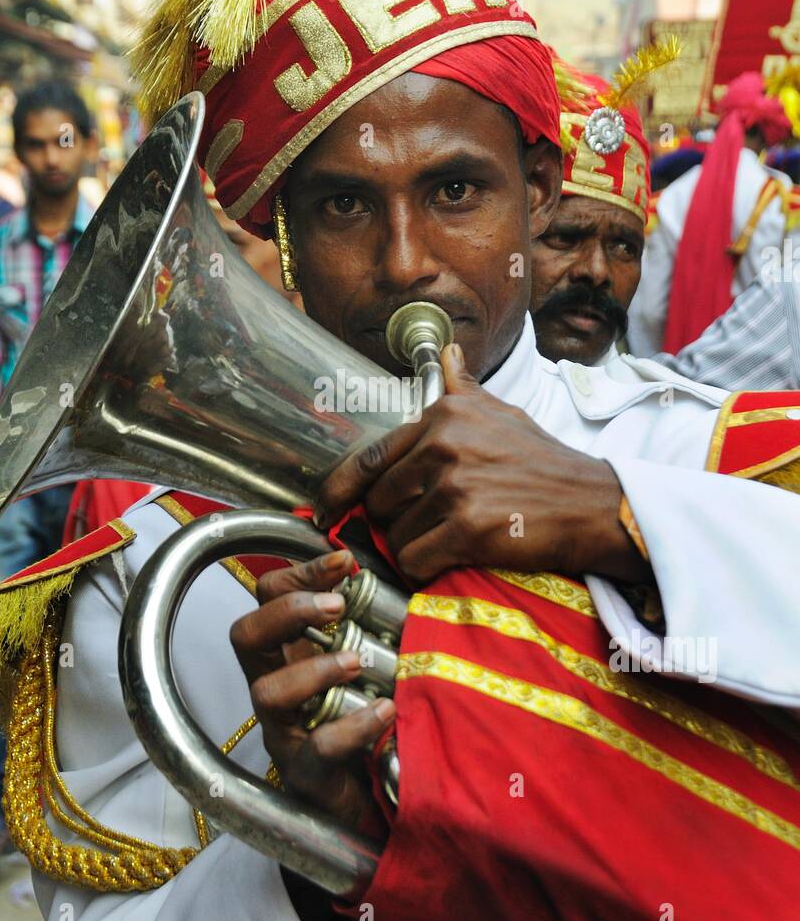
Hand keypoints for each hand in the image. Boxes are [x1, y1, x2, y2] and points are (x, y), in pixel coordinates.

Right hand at [230, 548, 394, 831]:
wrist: (375, 804)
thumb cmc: (368, 723)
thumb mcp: (367, 663)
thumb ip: (368, 624)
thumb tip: (385, 575)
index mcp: (288, 653)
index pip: (267, 597)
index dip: (299, 573)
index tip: (344, 561)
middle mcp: (275, 687)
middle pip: (245, 635)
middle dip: (287, 610)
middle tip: (338, 606)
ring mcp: (284, 732)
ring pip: (266, 692)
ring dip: (313, 669)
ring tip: (357, 662)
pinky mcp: (306, 774)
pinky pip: (315, 748)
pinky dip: (350, 726)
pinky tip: (384, 712)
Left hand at [315, 346, 648, 586]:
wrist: (592, 505)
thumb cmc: (543, 464)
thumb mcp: (502, 413)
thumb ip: (463, 388)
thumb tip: (447, 352)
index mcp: (445, 415)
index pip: (374, 455)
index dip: (344, 486)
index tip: (328, 507)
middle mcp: (445, 444)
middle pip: (380, 499)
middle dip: (391, 521)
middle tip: (423, 528)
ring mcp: (455, 485)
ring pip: (397, 533)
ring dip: (414, 546)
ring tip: (448, 541)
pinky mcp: (467, 527)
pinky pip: (415, 559)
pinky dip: (424, 568)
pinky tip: (448, 560)